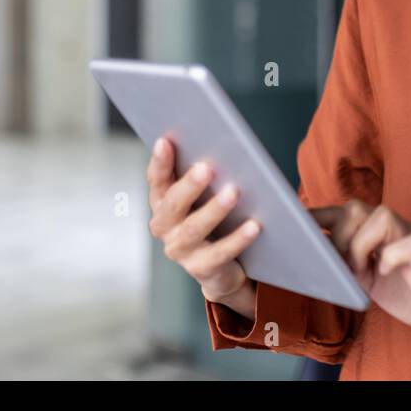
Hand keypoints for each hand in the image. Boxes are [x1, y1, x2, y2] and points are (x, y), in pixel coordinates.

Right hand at [146, 135, 260, 306]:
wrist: (221, 267)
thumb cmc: (213, 220)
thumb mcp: (203, 198)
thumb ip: (204, 176)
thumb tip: (222, 146)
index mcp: (162, 203)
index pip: (157, 180)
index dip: (160, 162)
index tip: (165, 141)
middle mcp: (165, 227)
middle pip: (173, 204)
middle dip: (189, 185)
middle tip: (207, 168)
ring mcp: (181, 250)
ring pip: (194, 228)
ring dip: (214, 210)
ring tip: (233, 192)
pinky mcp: (201, 268)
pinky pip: (220, 253)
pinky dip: (237, 239)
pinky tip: (254, 225)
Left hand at [311, 200, 410, 355]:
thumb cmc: (407, 293)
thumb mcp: (366, 277)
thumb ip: (345, 261)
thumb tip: (312, 253)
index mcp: (376, 232)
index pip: (342, 212)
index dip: (317, 214)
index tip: (293, 224)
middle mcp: (393, 228)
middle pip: (356, 208)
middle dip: (340, 237)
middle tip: (345, 267)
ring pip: (381, 216)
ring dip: (362, 246)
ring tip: (362, 271)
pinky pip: (407, 245)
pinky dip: (390, 259)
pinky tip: (386, 274)